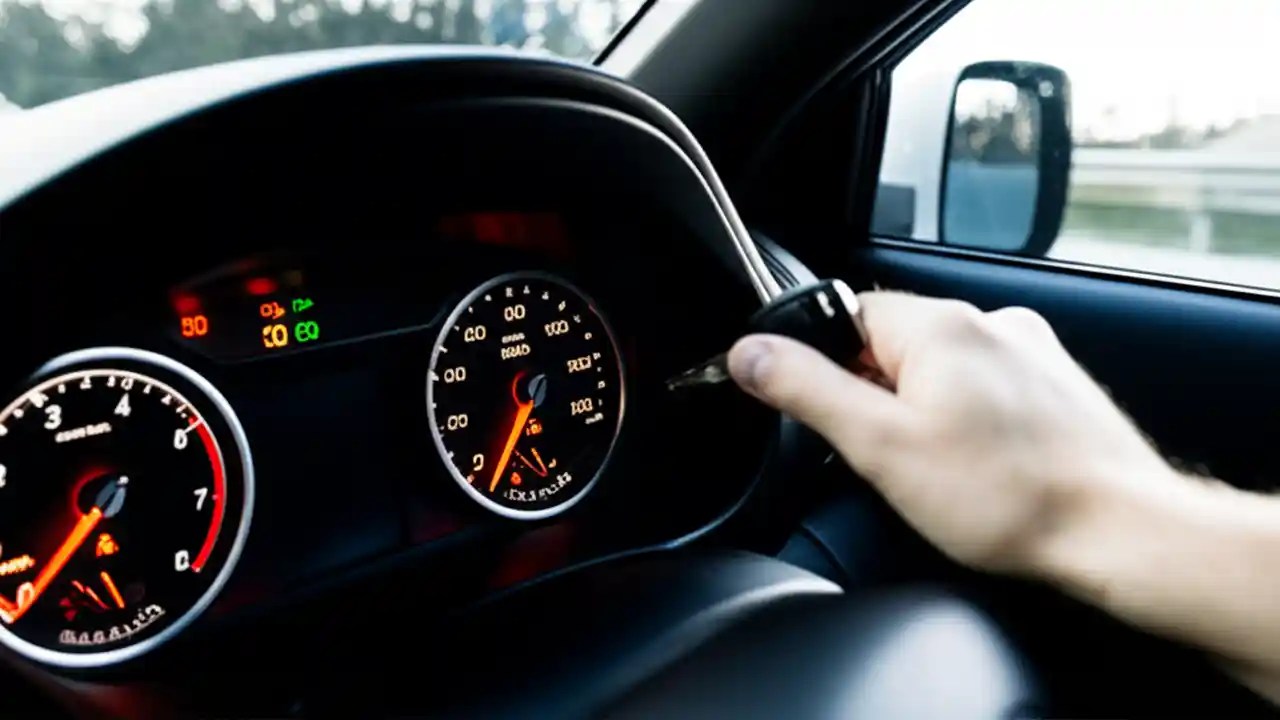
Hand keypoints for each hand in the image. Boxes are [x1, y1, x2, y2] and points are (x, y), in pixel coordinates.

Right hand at [727, 291, 1170, 574]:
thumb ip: (807, 391)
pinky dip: (970, 417)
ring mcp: (1030, 349)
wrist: (1120, 531)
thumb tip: (749, 351)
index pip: (847, 315)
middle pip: (893, 341)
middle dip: (879, 395)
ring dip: (924, 408)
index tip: (841, 419)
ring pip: (941, 366)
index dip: (829, 369)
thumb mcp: (881, 447)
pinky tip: (984, 465)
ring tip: (947, 468)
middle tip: (895, 456)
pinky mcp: (1056, 382)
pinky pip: (985, 384)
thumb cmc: (1007, 497)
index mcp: (939, 324)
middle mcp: (989, 321)